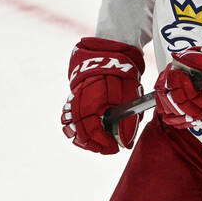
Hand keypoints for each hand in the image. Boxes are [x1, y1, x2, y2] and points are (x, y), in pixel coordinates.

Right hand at [61, 37, 144, 154]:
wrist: (110, 51)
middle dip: (94, 144)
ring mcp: (73, 98)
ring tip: (99, 144)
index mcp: (93, 99)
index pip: (93, 130)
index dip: (103, 143)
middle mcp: (79, 101)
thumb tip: (125, 142)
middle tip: (109, 149)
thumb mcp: (131, 94)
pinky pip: (70, 118)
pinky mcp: (73, 97)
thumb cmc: (123, 72)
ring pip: (72, 126)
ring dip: (85, 139)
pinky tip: (91, 133)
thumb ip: (128, 119)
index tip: (115, 148)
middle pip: (80, 132)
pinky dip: (79, 128)